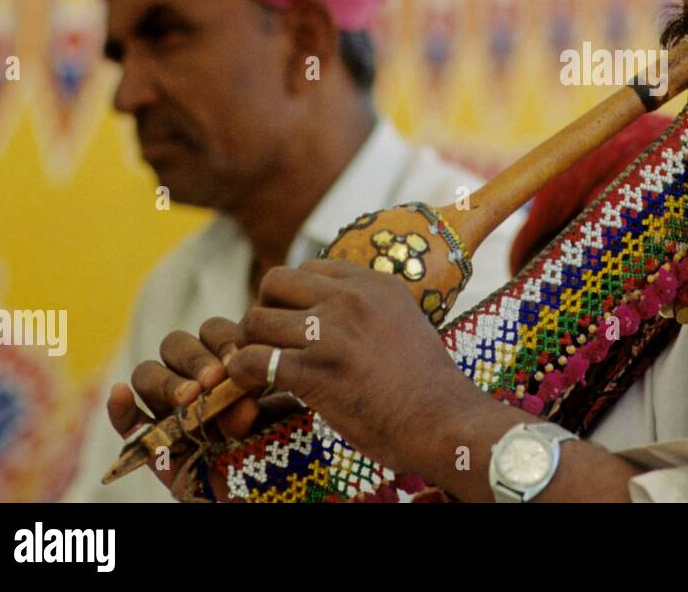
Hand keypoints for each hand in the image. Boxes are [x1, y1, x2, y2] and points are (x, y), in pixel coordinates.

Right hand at [106, 317, 260, 488]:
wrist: (270, 483)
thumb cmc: (279, 442)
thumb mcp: (274, 420)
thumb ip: (257, 406)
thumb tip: (242, 404)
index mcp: (223, 360)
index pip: (212, 331)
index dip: (223, 340)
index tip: (239, 358)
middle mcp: (191, 378)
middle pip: (175, 345)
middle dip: (194, 359)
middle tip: (213, 379)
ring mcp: (167, 407)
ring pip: (147, 374)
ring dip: (166, 382)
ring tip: (188, 398)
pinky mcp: (150, 441)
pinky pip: (126, 421)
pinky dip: (120, 408)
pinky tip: (120, 395)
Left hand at [226, 259, 482, 474]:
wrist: (443, 421)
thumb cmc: (427, 383)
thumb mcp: (406, 322)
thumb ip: (371, 308)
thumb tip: (338, 310)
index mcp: (374, 284)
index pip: (310, 267)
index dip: (295, 295)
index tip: (297, 322)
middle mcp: (351, 299)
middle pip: (275, 281)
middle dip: (266, 309)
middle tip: (272, 341)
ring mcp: (331, 333)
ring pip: (256, 319)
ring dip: (251, 345)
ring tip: (262, 368)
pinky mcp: (314, 372)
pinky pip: (252, 360)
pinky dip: (244, 375)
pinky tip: (257, 388)